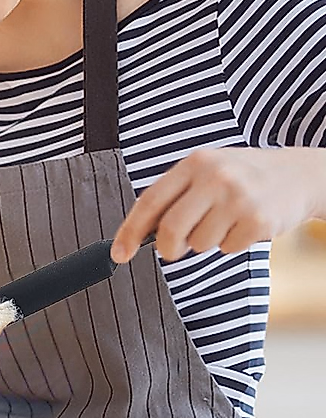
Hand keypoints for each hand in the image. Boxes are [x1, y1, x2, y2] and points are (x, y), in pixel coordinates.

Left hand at [111, 147, 321, 264]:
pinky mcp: (259, 220)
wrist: (299, 174)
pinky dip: (232, 244)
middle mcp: (215, 177)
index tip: (118, 254)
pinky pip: (227, 248)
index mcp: (195, 163)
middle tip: (173, 250)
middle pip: (170, 229)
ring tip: (226, 221)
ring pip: (199, 243)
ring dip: (207, 241)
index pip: (150, 201)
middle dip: (167, 248)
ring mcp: (239, 198)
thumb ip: (175, 197)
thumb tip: (139, 234)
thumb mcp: (207, 172)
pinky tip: (245, 225)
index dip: (130, 231)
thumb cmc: (242, 177)